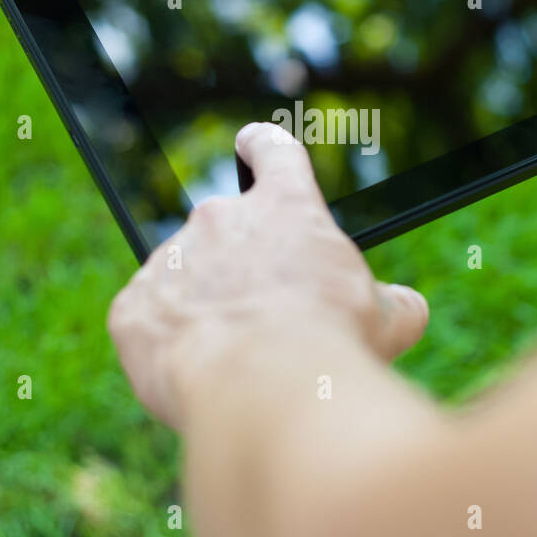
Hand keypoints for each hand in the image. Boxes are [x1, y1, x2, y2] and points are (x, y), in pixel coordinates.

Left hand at [107, 122, 428, 427]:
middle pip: (224, 231)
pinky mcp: (133, 308)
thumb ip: (394, 301)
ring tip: (233, 362)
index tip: (252, 147)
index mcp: (286, 208)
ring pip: (184, 281)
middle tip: (263, 321)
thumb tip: (402, 306)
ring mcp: (170, 260)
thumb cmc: (330, 345)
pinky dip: (167, 346)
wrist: (262, 388)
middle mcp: (220, 218)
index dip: (262, 149)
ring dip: (203, 310)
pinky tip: (194, 373)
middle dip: (238, 268)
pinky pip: (147, 323)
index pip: (272, 152)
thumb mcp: (387, 320)